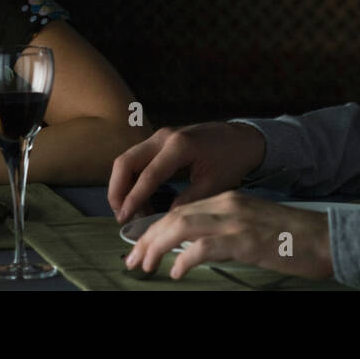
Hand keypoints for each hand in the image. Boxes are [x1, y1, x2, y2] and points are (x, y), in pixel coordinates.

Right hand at [108, 123, 265, 223]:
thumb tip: (165, 220)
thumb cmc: (232, 159)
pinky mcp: (160, 142)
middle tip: (122, 216)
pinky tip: (144, 202)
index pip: (148, 175)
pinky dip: (134, 181)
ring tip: (134, 213)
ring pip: (127, 160)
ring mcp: (160, 137)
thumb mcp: (214, 184)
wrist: (242, 138)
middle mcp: (164, 137)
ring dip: (123, 187)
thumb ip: (188, 201)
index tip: (125, 219)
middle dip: (117, 190)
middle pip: (125, 162)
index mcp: (179, 146)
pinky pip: (138, 161)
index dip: (134, 199)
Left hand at [124, 190, 332, 279]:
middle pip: (174, 217)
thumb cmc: (291, 237)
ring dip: (157, 246)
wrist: (326, 237)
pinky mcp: (246, 240)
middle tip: (133, 260)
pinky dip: (186, 258)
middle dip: (148, 239)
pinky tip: (177, 271)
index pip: (180, 210)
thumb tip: (193, 248)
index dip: (156, 230)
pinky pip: (205, 247)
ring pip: (182, 227)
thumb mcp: (251, 225)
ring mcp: (236, 220)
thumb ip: (224, 230)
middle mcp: (228, 204)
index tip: (141, 249)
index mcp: (228, 199)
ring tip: (146, 265)